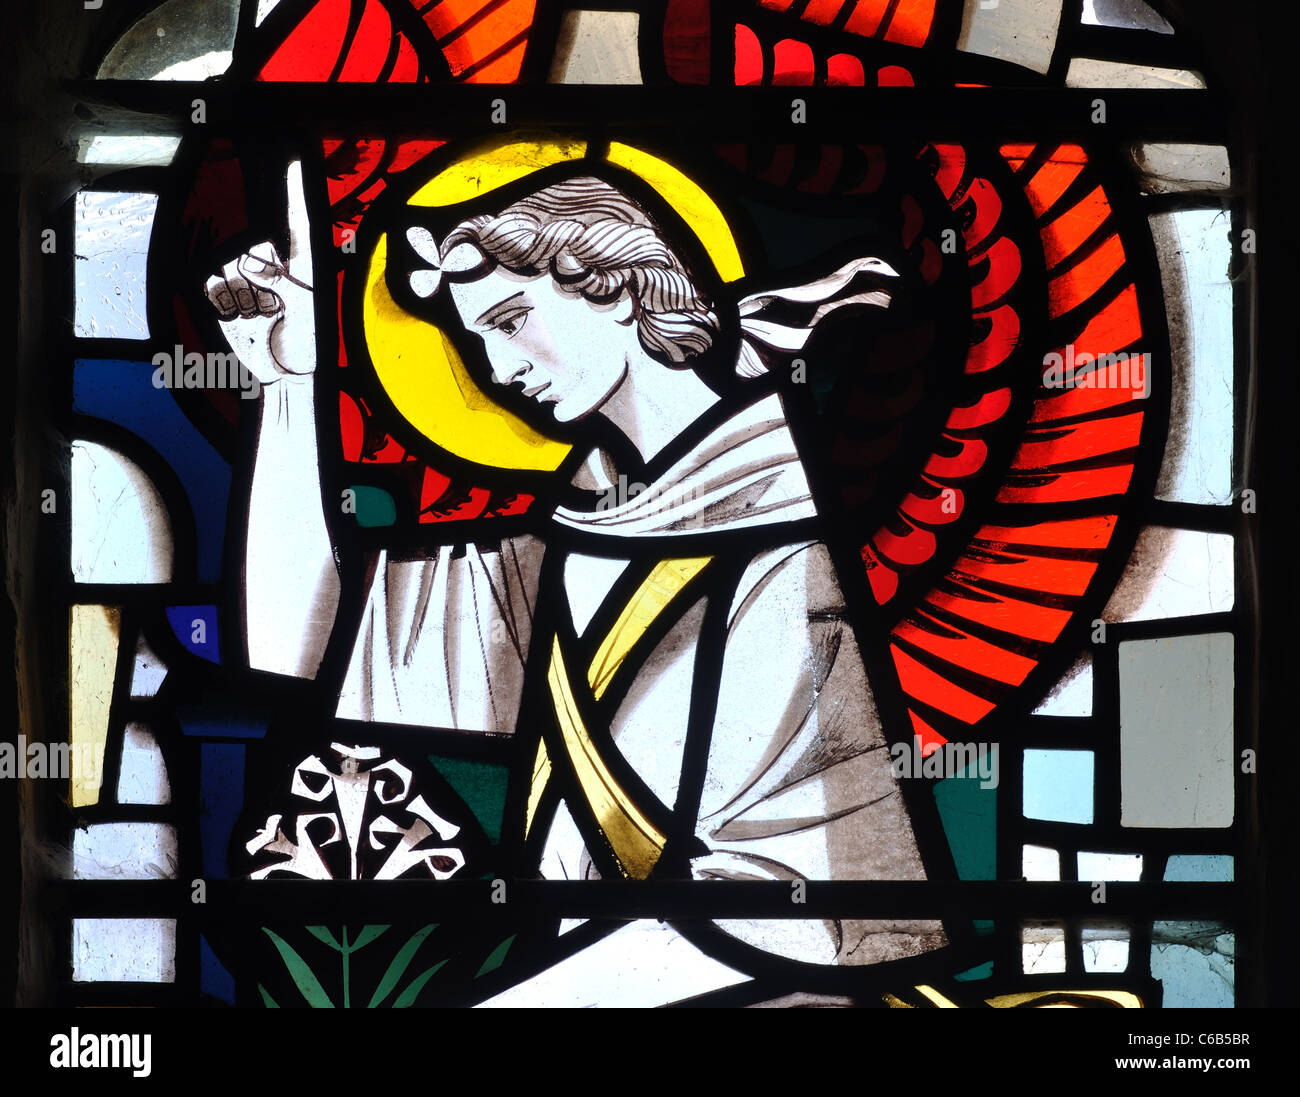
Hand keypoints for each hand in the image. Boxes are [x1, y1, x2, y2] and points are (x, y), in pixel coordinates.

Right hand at [204, 160, 315, 383]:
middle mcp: (272, 266)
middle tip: (275, 310)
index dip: (294, 190)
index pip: (297, 223)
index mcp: (301, 265)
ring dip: (244, 299)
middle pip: (253, 250)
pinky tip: (243, 319)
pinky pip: (213, 286)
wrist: (282, 375)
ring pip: (229, 270)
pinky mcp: (225, 296)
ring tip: (262, 318)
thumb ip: (282, 286)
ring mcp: (247, 280)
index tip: (293, 159)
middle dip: (260, 281)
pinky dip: (226, 306)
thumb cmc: (304, 344)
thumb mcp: (305, 313)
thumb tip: (249, 266)